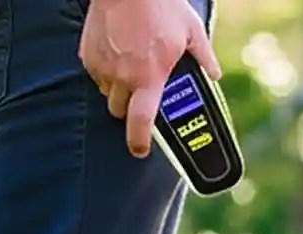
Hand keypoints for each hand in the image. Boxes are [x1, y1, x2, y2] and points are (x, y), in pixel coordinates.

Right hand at [78, 0, 221, 157]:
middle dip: (129, 109)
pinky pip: (96, 73)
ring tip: (131, 70)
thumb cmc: (161, 6)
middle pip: (119, 110)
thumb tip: (214, 74)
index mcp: (150, 78)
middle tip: (140, 96)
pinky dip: (105, 71)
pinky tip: (118, 54)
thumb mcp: (192, 32)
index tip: (140, 150)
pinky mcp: (88, 54)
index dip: (139, 141)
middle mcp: (123, 76)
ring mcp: (103, 65)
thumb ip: (204, 58)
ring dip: (117, 89)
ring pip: (107, 92)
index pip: (141, 121)